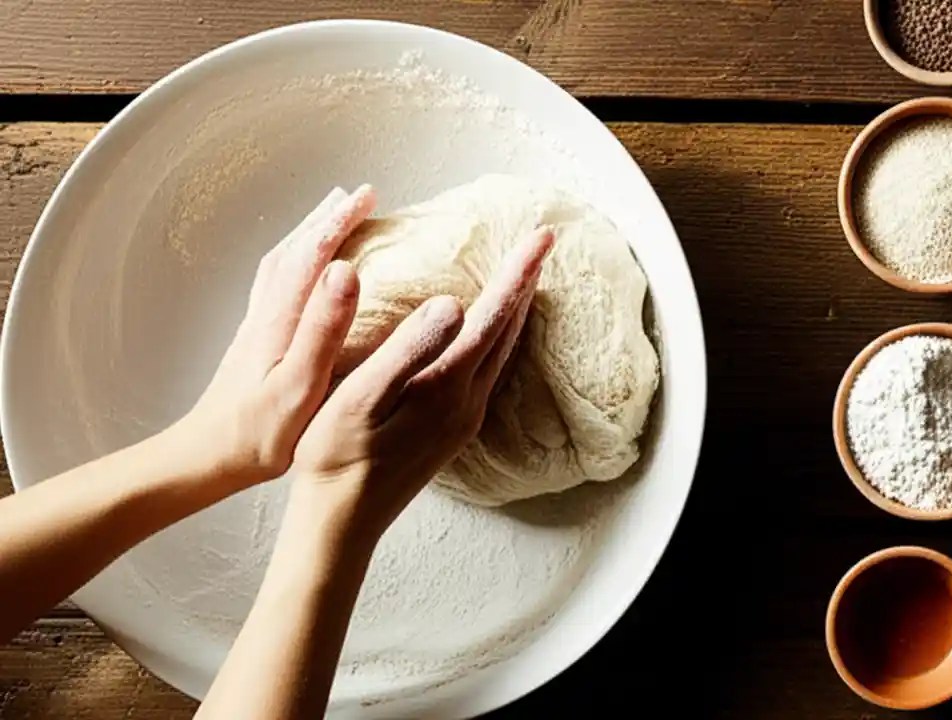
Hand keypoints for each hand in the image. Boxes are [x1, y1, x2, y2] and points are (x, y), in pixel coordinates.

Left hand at [176, 186, 375, 485]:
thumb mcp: (301, 384)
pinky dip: (295, 262)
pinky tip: (305, 272)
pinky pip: (277, 285)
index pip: (312, 254)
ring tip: (332, 217)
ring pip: (282, 264)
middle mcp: (266, 314)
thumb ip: (323, 329)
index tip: (369, 196)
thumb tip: (345, 269)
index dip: (340, 221)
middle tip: (359, 196)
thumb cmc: (261, 434)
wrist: (209, 459)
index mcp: (281, 319)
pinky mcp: (255, 342)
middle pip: (294, 250)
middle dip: (327, 218)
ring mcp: (257, 326)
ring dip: (309, 235)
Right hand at [290, 227, 554, 538]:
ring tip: (524, 278)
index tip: (541, 235)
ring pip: (503, 353)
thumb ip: (408, 351)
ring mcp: (463, 419)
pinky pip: (489, 370)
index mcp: (447, 389)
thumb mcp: (361, 400)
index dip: (517, 273)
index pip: (494, 317)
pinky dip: (498, 338)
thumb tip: (454, 305)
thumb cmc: (336, 459)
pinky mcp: (452, 430)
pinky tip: (490, 332)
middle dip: (526, 283)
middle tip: (542, 242)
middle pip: (508, 331)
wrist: (340, 523)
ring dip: (516, 311)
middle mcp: (467, 404)